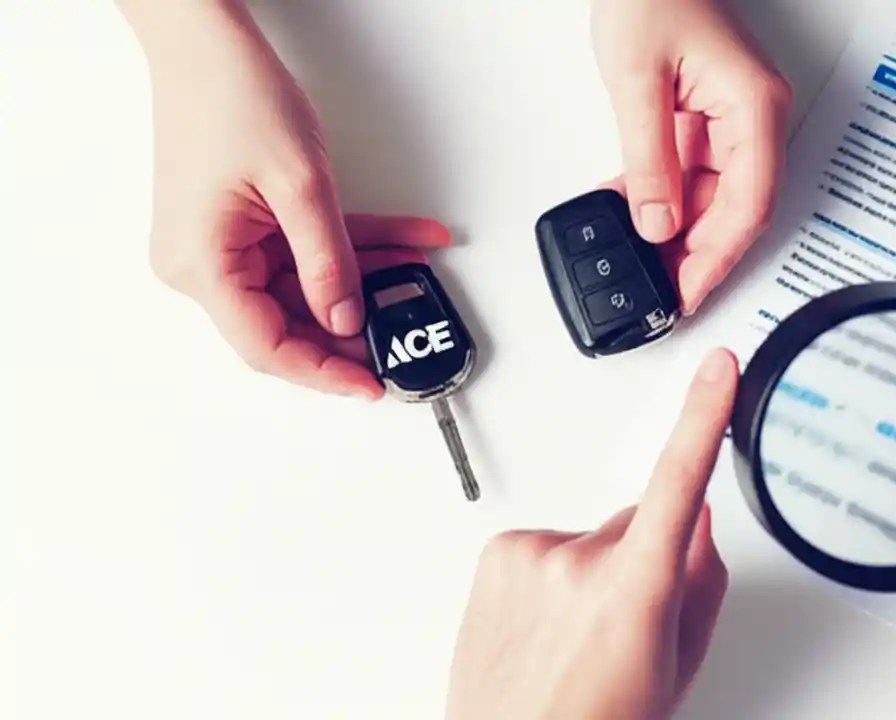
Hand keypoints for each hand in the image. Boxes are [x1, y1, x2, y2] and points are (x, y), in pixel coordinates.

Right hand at [122, 0, 446, 397]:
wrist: (207, 40)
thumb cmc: (232, 93)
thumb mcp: (300, 185)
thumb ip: (329, 261)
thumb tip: (348, 317)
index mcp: (203, 265)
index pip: (267, 346)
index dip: (324, 372)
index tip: (371, 383)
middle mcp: (204, 263)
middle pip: (289, 320)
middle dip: (355, 323)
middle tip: (406, 332)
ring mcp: (223, 245)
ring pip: (306, 284)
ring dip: (365, 277)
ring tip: (417, 272)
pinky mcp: (244, 226)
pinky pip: (304, 250)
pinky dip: (352, 246)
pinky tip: (404, 242)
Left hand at [445, 349, 737, 719]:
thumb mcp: (676, 665)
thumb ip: (699, 583)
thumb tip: (695, 521)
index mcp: (637, 587)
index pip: (682, 482)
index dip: (704, 416)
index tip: (719, 367)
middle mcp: (579, 560)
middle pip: (635, 524)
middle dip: (638, 558)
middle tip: (621, 626)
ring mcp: (531, 554)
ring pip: (587, 539)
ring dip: (589, 573)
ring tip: (575, 638)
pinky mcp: (498, 554)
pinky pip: (546, 547)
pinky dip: (550, 577)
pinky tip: (545, 627)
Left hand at [591, 0, 792, 313]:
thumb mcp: (637, 82)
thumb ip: (649, 159)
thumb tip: (655, 224)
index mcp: (754, 106)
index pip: (748, 204)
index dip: (718, 258)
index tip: (688, 294)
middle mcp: (753, 117)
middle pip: (736, 209)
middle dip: (698, 256)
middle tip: (662, 295)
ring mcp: (732, 119)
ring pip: (714, 198)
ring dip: (678, 234)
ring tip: (645, 269)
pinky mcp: (707, 118)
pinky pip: (693, 174)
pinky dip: (665, 200)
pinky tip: (633, 220)